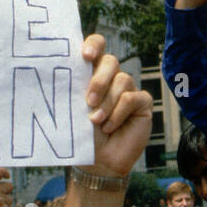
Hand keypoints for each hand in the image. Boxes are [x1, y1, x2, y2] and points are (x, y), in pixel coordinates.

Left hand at [81, 34, 151, 176]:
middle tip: (88, 101)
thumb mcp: (73, 109)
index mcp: (91, 73)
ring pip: (122, 80)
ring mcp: (128, 90)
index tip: (85, 56)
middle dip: (99, 80)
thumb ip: (73, 88)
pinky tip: (109, 127)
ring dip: (107, 102)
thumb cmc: (81, 135)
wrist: (97, 161)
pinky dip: (119, 113)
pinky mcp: (142, 104)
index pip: (97, 46)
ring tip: (96, 121)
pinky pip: (132, 98)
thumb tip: (65, 72)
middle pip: (110, 61)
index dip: (94, 45)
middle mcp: (111, 78)